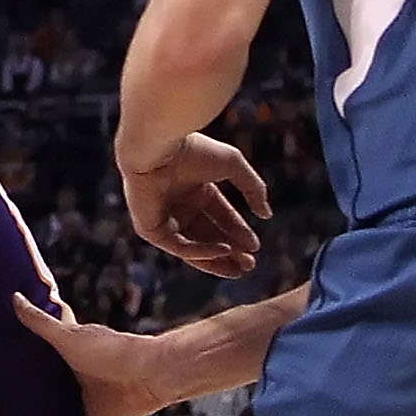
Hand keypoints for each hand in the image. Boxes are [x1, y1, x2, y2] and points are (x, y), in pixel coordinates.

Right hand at [11, 295, 182, 415]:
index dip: (26, 332)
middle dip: (27, 372)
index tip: (2, 332)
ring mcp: (82, 389)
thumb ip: (42, 324)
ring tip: (9, 404)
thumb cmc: (112, 352)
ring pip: (55, 393)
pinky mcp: (91, 411)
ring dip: (40, 398)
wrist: (147, 379)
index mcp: (69, 342)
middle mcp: (73, 365)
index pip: (44, 334)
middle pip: (46, 368)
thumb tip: (15, 297)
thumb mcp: (68, 337)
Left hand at [118, 131, 268, 277]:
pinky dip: (202, 251)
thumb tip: (266, 214)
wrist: (157, 146)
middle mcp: (179, 205)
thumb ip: (253, 189)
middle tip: (250, 264)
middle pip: (208, 236)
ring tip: (240, 269)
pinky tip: (224, 250)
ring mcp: (163, 219)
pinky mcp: (150, 229)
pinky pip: (179, 247)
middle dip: (230, 251)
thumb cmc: (193, 149)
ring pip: (193, 248)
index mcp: (196, 188)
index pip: (221, 216)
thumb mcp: (233, 165)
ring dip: (217, 260)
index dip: (238, 231)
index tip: (255, 246)